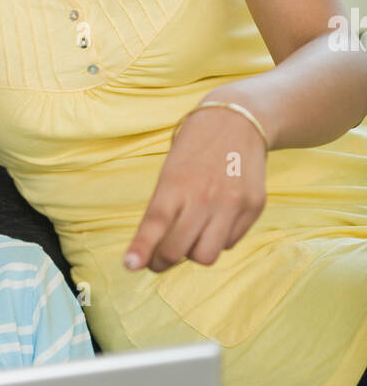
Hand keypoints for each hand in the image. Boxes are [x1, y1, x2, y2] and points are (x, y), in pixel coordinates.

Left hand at [123, 105, 266, 273]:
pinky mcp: (255, 206)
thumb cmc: (195, 149)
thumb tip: (149, 252)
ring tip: (191, 237)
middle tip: (158, 261)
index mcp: (176, 183)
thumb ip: (161, 210)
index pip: (155, 223)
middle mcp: (205, 195)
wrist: (238, 119)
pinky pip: (230, 243)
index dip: (141, 248)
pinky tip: (216, 218)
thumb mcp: (169, 172)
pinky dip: (218, 239)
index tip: (130, 265)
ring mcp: (233, 203)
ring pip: (207, 256)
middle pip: (178, 250)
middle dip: (163, 261)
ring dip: (194, 253)